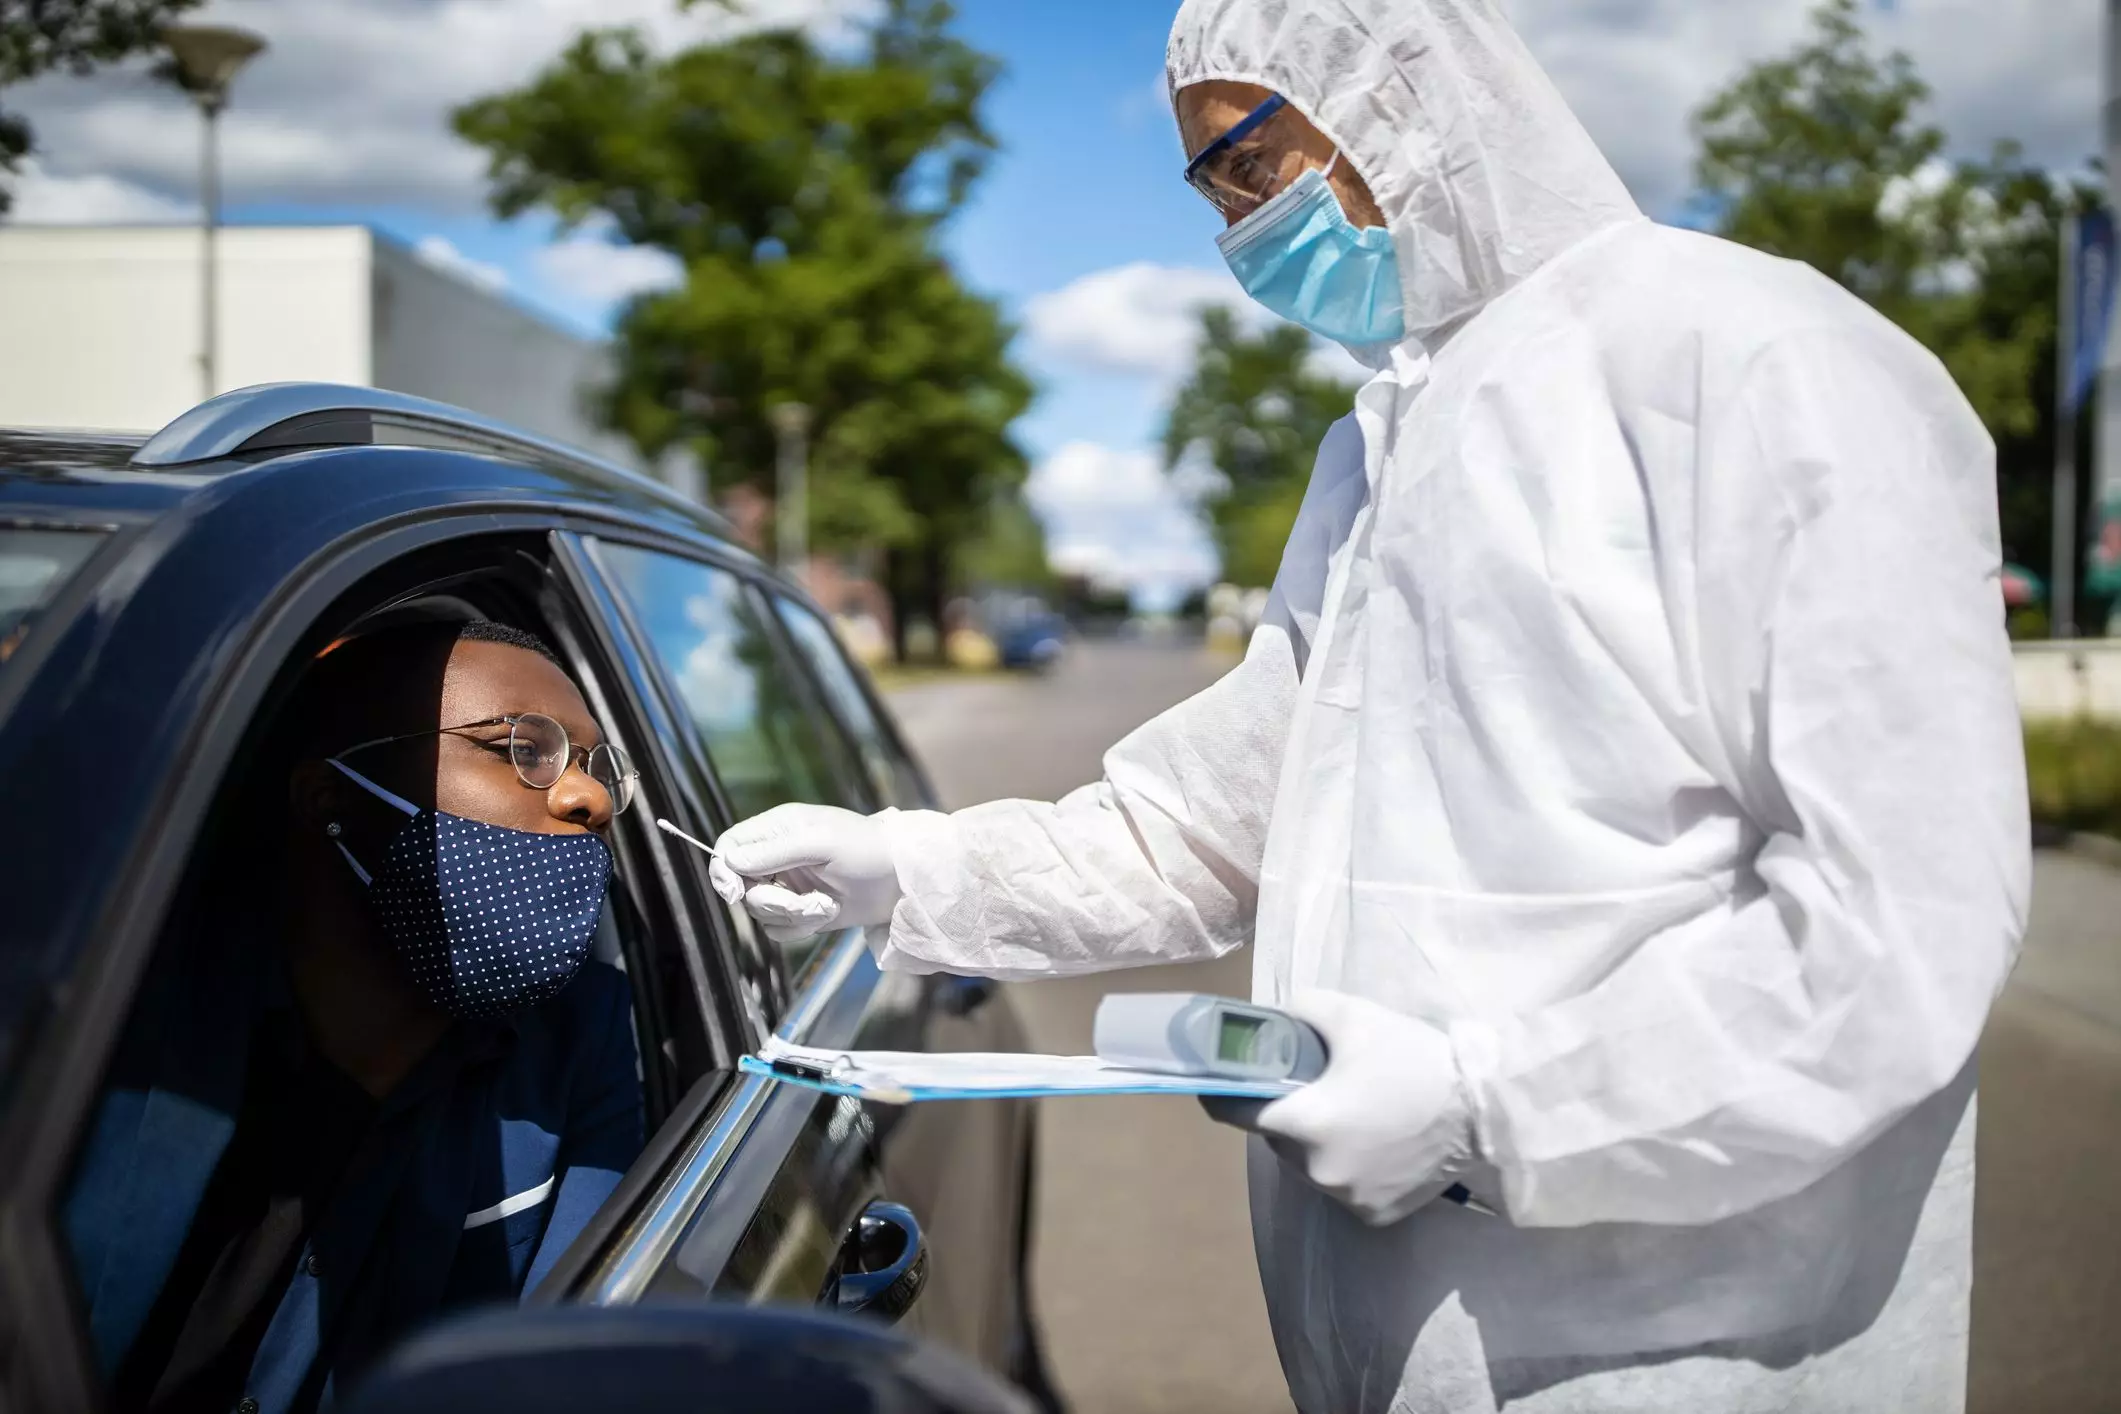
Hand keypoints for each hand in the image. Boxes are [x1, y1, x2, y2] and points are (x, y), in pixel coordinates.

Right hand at [712, 804, 903, 945]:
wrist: (901, 882)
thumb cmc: (866, 850)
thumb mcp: (820, 843)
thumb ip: (774, 851)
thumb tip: (730, 860)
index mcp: (778, 829)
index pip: (730, 845)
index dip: (722, 869)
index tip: (735, 892)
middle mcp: (777, 856)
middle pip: (741, 886)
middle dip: (771, 901)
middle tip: (802, 904)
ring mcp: (788, 885)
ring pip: (760, 911)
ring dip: (792, 915)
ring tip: (825, 906)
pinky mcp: (800, 910)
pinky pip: (779, 928)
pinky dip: (801, 927)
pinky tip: (828, 914)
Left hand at [1224, 990, 1474, 1226]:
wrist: (1484, 1109)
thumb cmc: (1413, 1058)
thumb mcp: (1351, 1015)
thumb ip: (1300, 1012)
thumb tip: (1274, 1018)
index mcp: (1306, 1123)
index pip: (1236, 1114)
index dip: (1222, 1094)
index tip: (1216, 1082)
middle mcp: (1318, 1170)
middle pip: (1278, 1140)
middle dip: (1286, 1114)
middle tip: (1311, 1087)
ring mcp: (1347, 1199)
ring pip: (1309, 1166)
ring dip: (1316, 1144)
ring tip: (1350, 1114)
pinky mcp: (1375, 1216)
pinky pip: (1343, 1189)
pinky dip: (1348, 1167)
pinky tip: (1374, 1143)